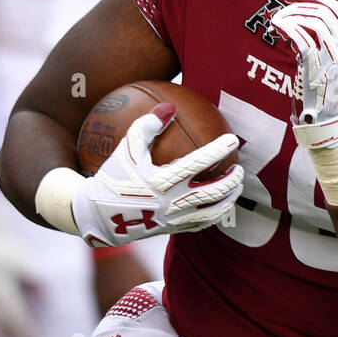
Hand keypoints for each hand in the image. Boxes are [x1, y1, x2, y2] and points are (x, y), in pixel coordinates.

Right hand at [71, 105, 242, 246]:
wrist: (98, 216)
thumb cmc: (113, 177)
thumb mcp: (125, 150)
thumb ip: (147, 126)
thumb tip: (169, 106)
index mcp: (162, 180)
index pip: (199, 163)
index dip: (218, 150)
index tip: (232, 139)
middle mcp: (172, 202)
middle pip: (213, 191)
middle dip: (232, 179)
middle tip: (240, 167)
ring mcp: (174, 218)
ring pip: (212, 211)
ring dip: (229, 198)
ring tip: (237, 187)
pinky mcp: (172, 230)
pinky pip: (201, 224)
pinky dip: (215, 214)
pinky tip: (220, 205)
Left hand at [269, 0, 337, 148]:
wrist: (328, 124)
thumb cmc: (325, 95)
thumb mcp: (333, 65)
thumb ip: (323, 43)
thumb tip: (299, 22)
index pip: (335, 9)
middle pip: (323, 11)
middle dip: (299, 3)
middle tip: (282, 6)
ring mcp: (332, 58)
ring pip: (312, 21)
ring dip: (291, 16)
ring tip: (278, 21)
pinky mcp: (316, 67)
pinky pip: (301, 37)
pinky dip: (286, 27)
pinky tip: (277, 28)